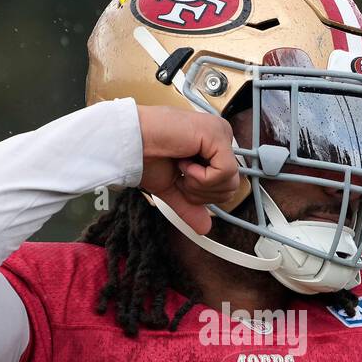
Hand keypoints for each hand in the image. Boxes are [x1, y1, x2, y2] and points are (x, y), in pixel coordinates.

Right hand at [136, 104, 240, 233]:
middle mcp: (220, 137)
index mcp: (213, 148)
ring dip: (199, 183)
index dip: (202, 193)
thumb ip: (191, 206)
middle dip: (201, 192)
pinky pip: (225, 171)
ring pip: (230, 181)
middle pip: (231, 186)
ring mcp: (220, 133)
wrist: (130, 143)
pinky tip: (184, 162)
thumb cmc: (146, 156)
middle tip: (181, 174)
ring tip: (181, 166)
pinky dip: (201, 176)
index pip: (226, 185)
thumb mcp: (173, 189)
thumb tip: (205, 228)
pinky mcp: (216, 134)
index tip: (181, 179)